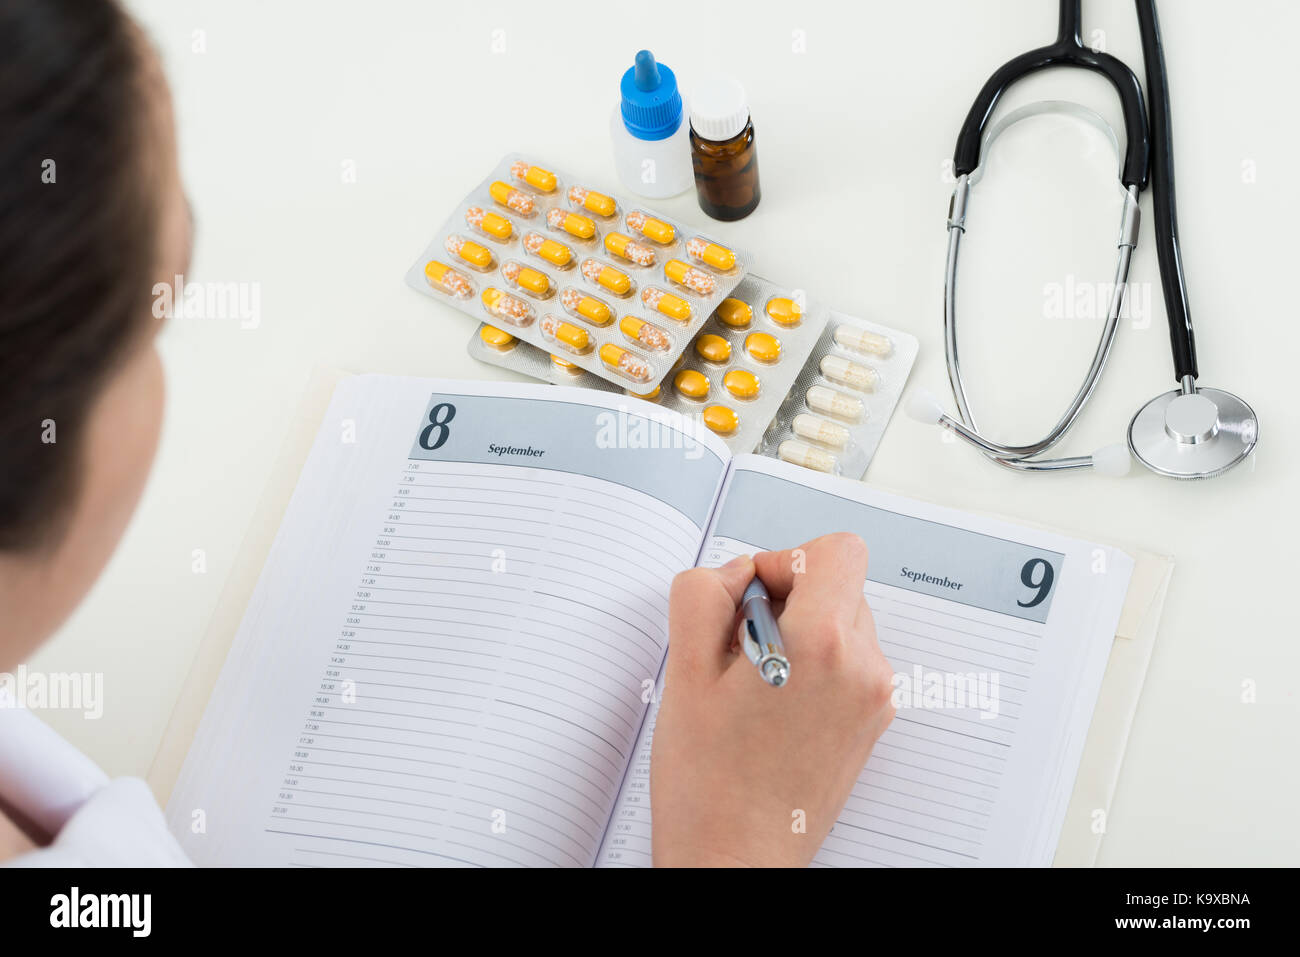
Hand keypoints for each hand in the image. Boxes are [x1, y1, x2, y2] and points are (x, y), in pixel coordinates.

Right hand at [651, 533, 895, 866]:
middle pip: (838, 586)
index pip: (837, 551)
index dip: (787, 560)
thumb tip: (738, 574)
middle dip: (787, 600)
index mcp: (823, 644)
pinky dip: (812, 666)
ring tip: (754, 686)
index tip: (753, 598)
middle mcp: (863, 668)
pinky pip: (846, 663)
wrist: (737, 860)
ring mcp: (873, 699)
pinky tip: (772, 708)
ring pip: (842, 623)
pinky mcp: (870, 724)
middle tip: (739, 649)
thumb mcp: (684, 669)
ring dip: (799, 634)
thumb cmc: (709, 781)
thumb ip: (705, 594)